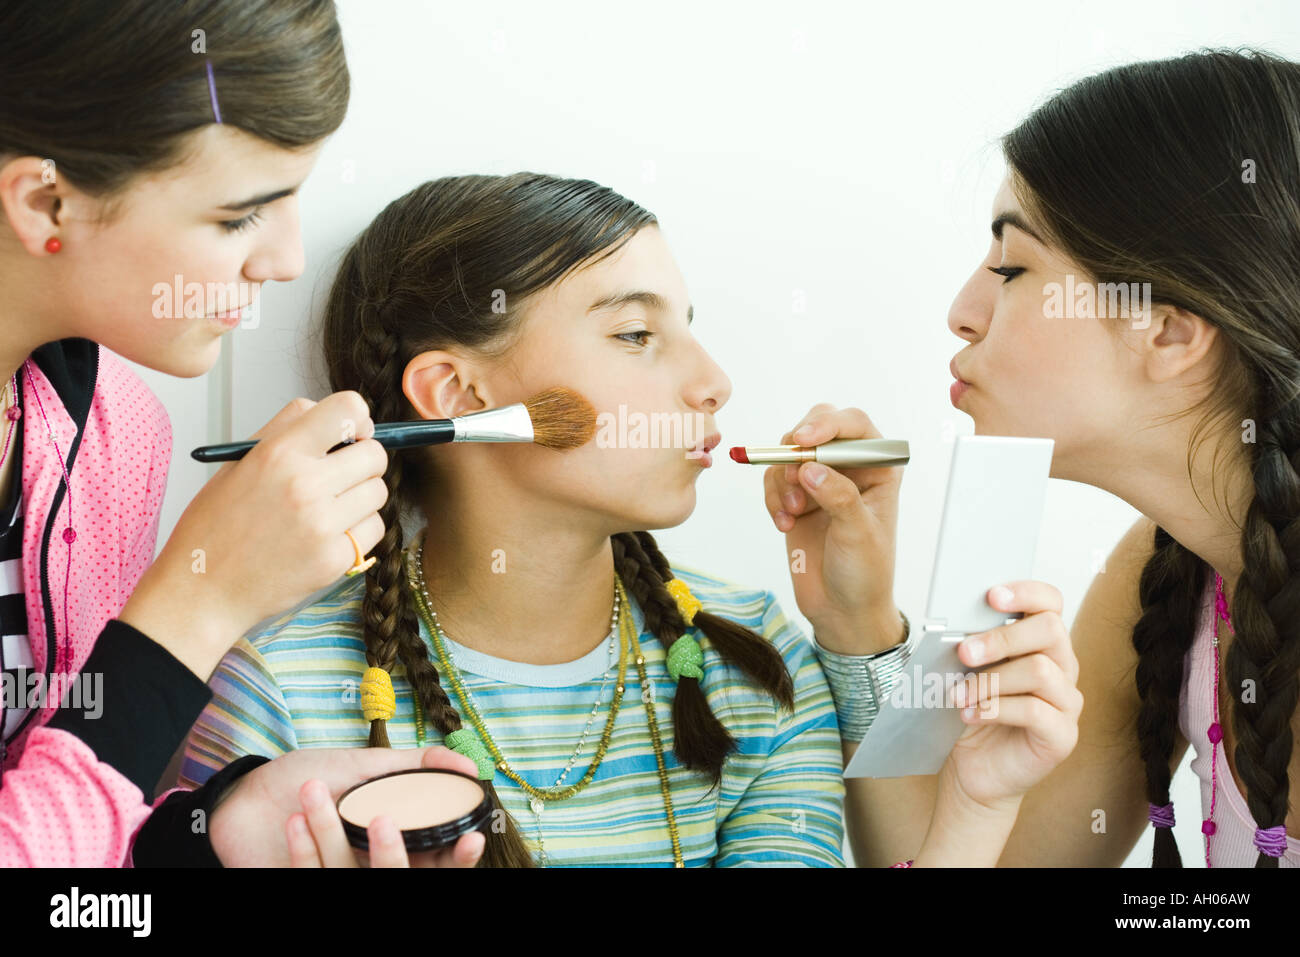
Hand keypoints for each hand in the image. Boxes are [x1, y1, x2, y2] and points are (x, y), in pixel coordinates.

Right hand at [121, 391, 389, 678]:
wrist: (201, 591)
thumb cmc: (216, 526)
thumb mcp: (238, 463)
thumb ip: (287, 429)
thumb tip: (344, 417)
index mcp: (278, 453)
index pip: (349, 410)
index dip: (358, 419)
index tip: (353, 434)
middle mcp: (304, 485)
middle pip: (375, 455)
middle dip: (364, 462)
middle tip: (341, 475)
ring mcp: (323, 524)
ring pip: (378, 492)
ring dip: (361, 497)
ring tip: (328, 509)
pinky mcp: (335, 559)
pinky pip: (374, 528)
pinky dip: (358, 530)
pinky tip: (328, 536)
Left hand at [286, 780, 485, 867]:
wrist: (239, 799)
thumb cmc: (304, 779)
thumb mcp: (364, 765)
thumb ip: (415, 767)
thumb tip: (470, 766)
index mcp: (394, 839)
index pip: (441, 859)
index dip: (460, 855)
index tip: (469, 838)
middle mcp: (371, 866)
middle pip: (405, 875)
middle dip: (396, 857)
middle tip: (383, 823)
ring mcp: (340, 877)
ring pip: (356, 874)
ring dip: (332, 835)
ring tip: (311, 793)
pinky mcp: (307, 883)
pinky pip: (315, 877)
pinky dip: (304, 851)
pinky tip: (293, 822)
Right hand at [761, 404, 903, 651]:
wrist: (842, 609)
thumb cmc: (865, 572)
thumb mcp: (858, 534)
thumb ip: (838, 497)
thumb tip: (810, 467)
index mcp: (879, 467)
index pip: (854, 426)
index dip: (827, 425)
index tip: (803, 442)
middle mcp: (850, 467)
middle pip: (817, 427)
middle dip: (797, 447)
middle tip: (791, 472)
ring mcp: (821, 481)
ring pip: (789, 453)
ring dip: (783, 480)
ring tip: (793, 514)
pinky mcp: (797, 497)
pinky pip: (773, 479)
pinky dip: (772, 498)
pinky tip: (783, 524)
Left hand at [941, 580, 1082, 808]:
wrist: (973, 768)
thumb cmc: (972, 712)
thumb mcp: (967, 673)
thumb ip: (971, 647)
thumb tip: (955, 626)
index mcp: (1041, 643)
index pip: (1051, 603)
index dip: (1026, 593)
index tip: (991, 596)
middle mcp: (1062, 667)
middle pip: (1050, 630)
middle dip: (1001, 637)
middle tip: (963, 652)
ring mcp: (1067, 702)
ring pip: (1039, 671)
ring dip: (990, 680)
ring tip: (958, 694)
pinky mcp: (1063, 736)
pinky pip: (1035, 711)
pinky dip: (995, 709)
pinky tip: (969, 714)